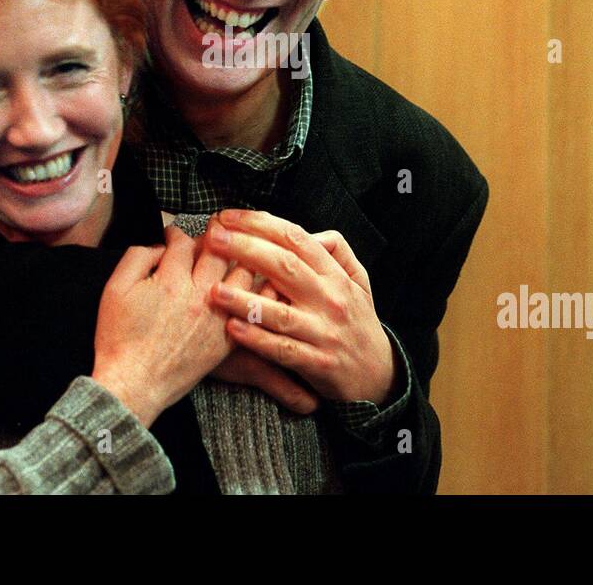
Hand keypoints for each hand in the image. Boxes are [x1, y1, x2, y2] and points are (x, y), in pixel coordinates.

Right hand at [91, 227, 244, 427]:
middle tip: (212, 232)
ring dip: (239, 259)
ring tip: (234, 253)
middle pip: (218, 251)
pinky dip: (257, 291)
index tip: (173, 237)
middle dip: (215, 237)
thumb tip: (160, 245)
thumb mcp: (115, 288)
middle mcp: (198, 296)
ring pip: (242, 274)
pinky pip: (252, 309)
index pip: (184, 241)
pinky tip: (257, 283)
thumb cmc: (120, 338)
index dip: (177, 233)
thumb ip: (138, 256)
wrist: (133, 383)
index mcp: (170, 281)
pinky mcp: (226, 339)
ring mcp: (216, 318)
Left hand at [203, 210, 397, 403]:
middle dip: (245, 249)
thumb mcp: (358, 281)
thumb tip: (312, 233)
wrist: (379, 375)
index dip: (261, 224)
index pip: (296, 239)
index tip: (229, 217)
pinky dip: (257, 339)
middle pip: (284, 266)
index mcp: (335, 276)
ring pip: (280, 312)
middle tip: (214, 238)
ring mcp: (324, 332)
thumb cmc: (358, 322)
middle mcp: (330, 299)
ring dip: (244, 299)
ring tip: (213, 289)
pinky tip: (232, 329)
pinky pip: (283, 350)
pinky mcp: (317, 363)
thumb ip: (337, 252)